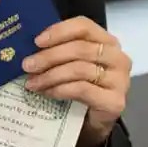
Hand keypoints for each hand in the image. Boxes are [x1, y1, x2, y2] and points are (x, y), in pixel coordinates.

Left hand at [21, 16, 130, 146]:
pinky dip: (59, 89)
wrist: (93, 120)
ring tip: (32, 82)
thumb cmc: (81, 85)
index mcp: (107, 41)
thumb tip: (30, 46)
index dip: (59, 31)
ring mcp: (120, 80)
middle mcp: (118, 57)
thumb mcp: (70, 62)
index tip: (37, 41)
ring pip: (79, 69)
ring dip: (50, 75)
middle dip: (49, 57)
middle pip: (79, 49)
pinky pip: (81, 89)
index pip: (84, 26)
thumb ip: (59, 49)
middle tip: (28, 65)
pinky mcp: (115, 101)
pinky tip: (46, 92)